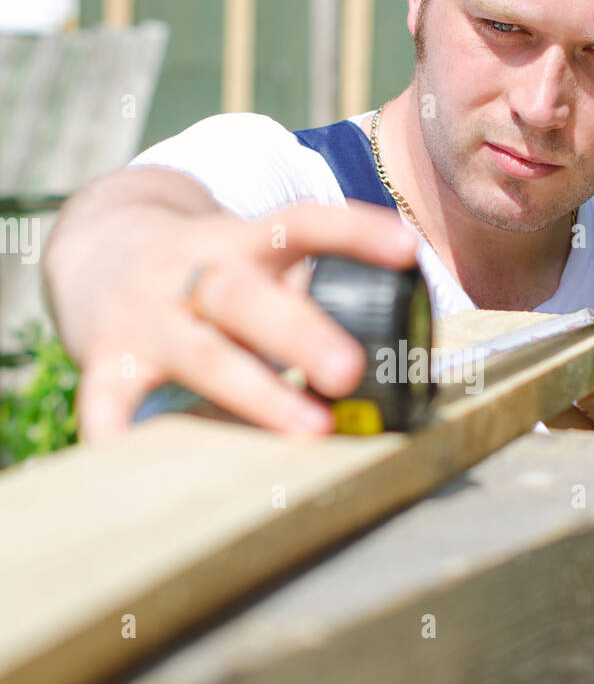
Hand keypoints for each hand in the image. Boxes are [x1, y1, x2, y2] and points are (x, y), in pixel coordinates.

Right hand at [62, 199, 417, 441]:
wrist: (97, 246)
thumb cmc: (206, 271)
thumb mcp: (251, 259)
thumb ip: (306, 295)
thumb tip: (405, 359)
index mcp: (239, 243)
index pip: (298, 223)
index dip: (353, 230)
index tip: (406, 250)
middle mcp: (193, 274)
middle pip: (245, 297)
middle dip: (300, 333)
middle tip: (349, 371)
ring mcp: (147, 316)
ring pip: (202, 354)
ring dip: (257, 393)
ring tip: (312, 429)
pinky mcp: (105, 357)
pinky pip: (108, 397)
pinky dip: (121, 430)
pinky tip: (145, 461)